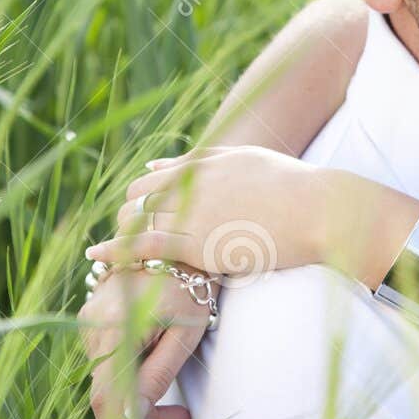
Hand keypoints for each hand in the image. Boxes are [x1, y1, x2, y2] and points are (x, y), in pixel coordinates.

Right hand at [77, 261, 209, 418]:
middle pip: (106, 392)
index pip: (107, 398)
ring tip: (176, 388)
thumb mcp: (185, 334)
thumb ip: (157, 375)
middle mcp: (91, 327)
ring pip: (106, 378)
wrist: (179, 241)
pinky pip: (106, 360)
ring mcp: (87, 321)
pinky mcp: (91, 319)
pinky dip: (129, 372)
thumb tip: (130, 418)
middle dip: (141, 411)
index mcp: (114, 329)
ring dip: (137, 392)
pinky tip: (156, 363)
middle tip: (181, 414)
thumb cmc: (193, 286)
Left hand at [86, 145, 335, 279]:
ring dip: (119, 236)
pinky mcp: (197, 242)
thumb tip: (169, 164)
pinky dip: (116, 250)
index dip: (140, 199)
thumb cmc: (298, 190)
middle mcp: (193, 182)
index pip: (154, 178)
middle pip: (138, 198)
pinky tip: (97, 256)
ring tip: (107, 255)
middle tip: (122, 241)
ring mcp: (194, 210)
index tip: (137, 217)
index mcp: (208, 163)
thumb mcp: (252, 162)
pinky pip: (144, 245)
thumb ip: (212, 162)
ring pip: (136, 220)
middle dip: (126, 219)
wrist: (321, 210)